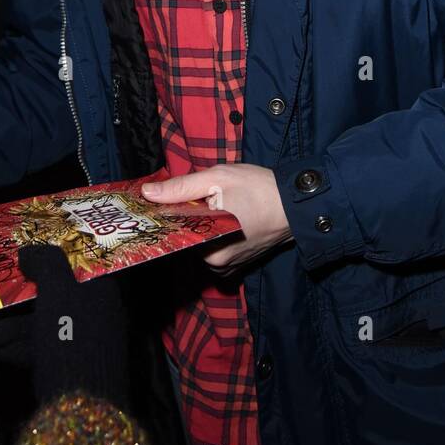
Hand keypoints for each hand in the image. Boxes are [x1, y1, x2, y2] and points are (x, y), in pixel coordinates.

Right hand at [18, 243, 129, 405]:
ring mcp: (90, 345)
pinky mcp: (78, 371)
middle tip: (0, 304)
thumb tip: (29, 250)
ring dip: (20, 329)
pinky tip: (5, 355)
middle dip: (26, 304)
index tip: (25, 264)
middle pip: (60, 299)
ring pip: (52, 327)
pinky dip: (27, 351)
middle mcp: (101, 316)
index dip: (52, 264)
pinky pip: (50, 352)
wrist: (79, 404)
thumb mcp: (57, 292)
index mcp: (103, 293)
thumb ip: (45, 264)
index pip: (79, 269)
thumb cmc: (69, 336)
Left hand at [141, 164, 291, 274]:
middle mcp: (217, 264)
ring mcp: (229, 266)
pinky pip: (216, 249)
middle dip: (189, 218)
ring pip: (202, 243)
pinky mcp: (239, 263)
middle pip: (188, 238)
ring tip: (217, 204)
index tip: (164, 202)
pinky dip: (216, 233)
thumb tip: (148, 193)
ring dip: (203, 225)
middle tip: (203, 196)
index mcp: (208, 248)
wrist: (297, 204)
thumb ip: (181, 187)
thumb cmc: (259, 189)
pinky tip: (226, 215)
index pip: (174, 234)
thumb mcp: (218, 178)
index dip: (167, 216)